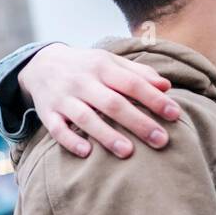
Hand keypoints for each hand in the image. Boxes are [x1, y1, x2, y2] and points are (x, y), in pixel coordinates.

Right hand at [19, 44, 178, 158]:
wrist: (41, 64)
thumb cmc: (86, 66)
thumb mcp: (110, 62)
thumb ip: (138, 74)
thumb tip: (166, 86)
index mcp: (102, 67)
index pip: (132, 83)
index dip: (153, 99)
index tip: (174, 114)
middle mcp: (83, 82)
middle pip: (112, 103)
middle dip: (138, 122)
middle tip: (161, 140)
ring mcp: (64, 98)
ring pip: (85, 117)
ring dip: (107, 135)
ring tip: (128, 152)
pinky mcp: (48, 113)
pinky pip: (57, 129)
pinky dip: (70, 141)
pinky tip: (87, 152)